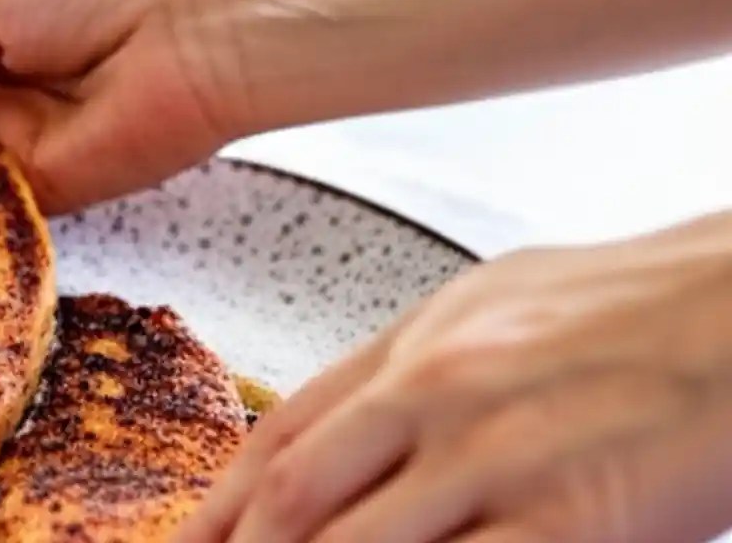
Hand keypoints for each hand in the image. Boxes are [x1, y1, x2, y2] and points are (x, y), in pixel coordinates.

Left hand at [178, 212, 731, 542]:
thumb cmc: (635, 308)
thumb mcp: (500, 307)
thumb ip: (418, 368)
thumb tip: (351, 425)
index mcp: (419, 339)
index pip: (282, 428)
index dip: (221, 501)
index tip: (192, 542)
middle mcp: (437, 392)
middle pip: (297, 495)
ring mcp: (495, 457)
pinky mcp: (566, 520)